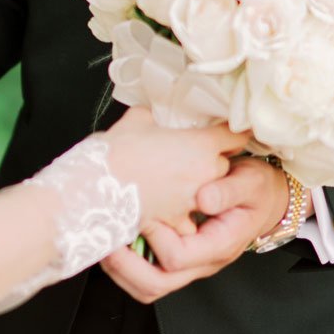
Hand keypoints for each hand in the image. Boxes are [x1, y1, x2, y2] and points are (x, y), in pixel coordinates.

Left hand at [101, 153, 289, 303]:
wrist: (263, 200)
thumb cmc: (256, 190)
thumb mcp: (251, 182)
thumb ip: (229, 190)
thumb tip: (202, 198)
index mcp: (218, 246)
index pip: (178, 257)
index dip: (155, 236)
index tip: (143, 211)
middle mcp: (201, 263)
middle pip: (156, 285)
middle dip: (124, 266)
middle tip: (105, 238)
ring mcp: (188, 265)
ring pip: (146, 286)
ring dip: (120, 269)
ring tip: (103, 241)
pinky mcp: (176, 259)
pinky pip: (146, 274)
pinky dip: (125, 263)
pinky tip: (116, 239)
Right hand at [103, 109, 242, 240]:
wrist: (99, 186)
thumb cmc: (119, 149)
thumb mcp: (137, 119)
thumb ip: (154, 114)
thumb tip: (153, 114)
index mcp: (202, 144)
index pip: (234, 135)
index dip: (229, 132)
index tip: (224, 132)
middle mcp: (206, 172)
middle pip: (224, 165)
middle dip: (212, 161)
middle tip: (191, 156)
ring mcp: (194, 199)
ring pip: (210, 193)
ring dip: (200, 188)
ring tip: (178, 182)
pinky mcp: (178, 219)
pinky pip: (190, 219)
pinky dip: (183, 216)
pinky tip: (170, 208)